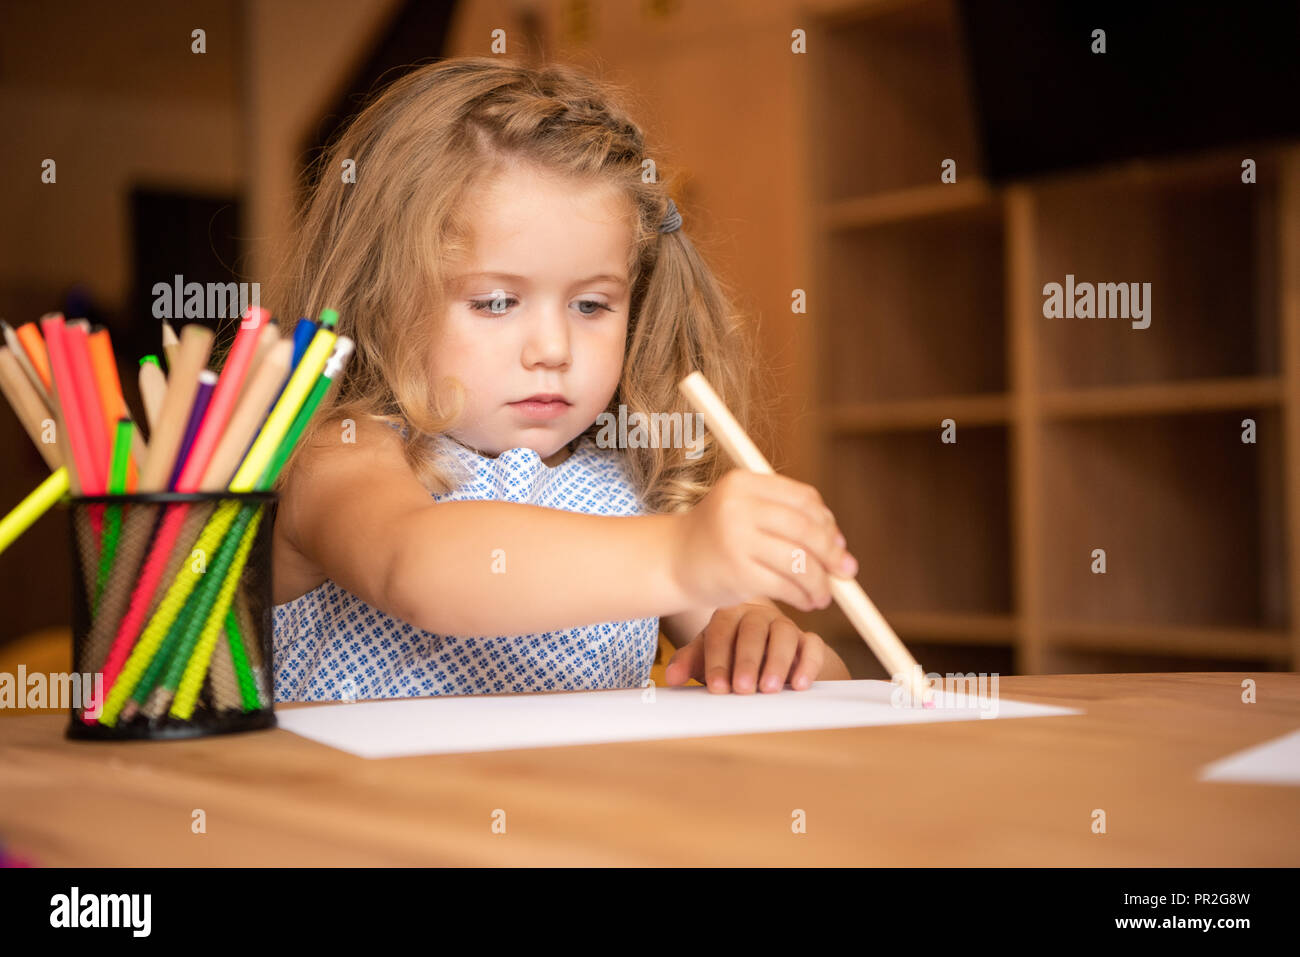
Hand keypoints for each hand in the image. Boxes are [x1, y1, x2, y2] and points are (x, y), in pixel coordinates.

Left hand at [663, 602, 848, 692]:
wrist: (766, 660)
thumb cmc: (730, 657)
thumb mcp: (707, 659)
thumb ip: (689, 664)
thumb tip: (672, 677)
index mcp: (728, 616)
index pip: (720, 632)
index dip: (718, 660)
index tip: (717, 687)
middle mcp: (757, 616)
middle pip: (752, 631)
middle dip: (747, 662)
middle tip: (743, 689)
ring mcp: (784, 626)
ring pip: (784, 635)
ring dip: (777, 662)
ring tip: (769, 689)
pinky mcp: (808, 641)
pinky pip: (812, 646)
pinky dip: (808, 664)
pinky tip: (799, 684)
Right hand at [670, 470, 857, 612]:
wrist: (672, 562)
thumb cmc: (718, 539)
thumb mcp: (744, 512)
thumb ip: (786, 518)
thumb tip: (841, 546)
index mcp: (743, 483)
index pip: (803, 498)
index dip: (827, 522)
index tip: (838, 543)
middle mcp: (738, 506)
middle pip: (806, 528)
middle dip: (832, 554)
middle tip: (846, 572)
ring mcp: (736, 539)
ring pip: (799, 560)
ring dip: (820, 582)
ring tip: (824, 595)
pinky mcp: (737, 573)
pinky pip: (785, 585)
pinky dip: (803, 596)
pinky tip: (806, 602)